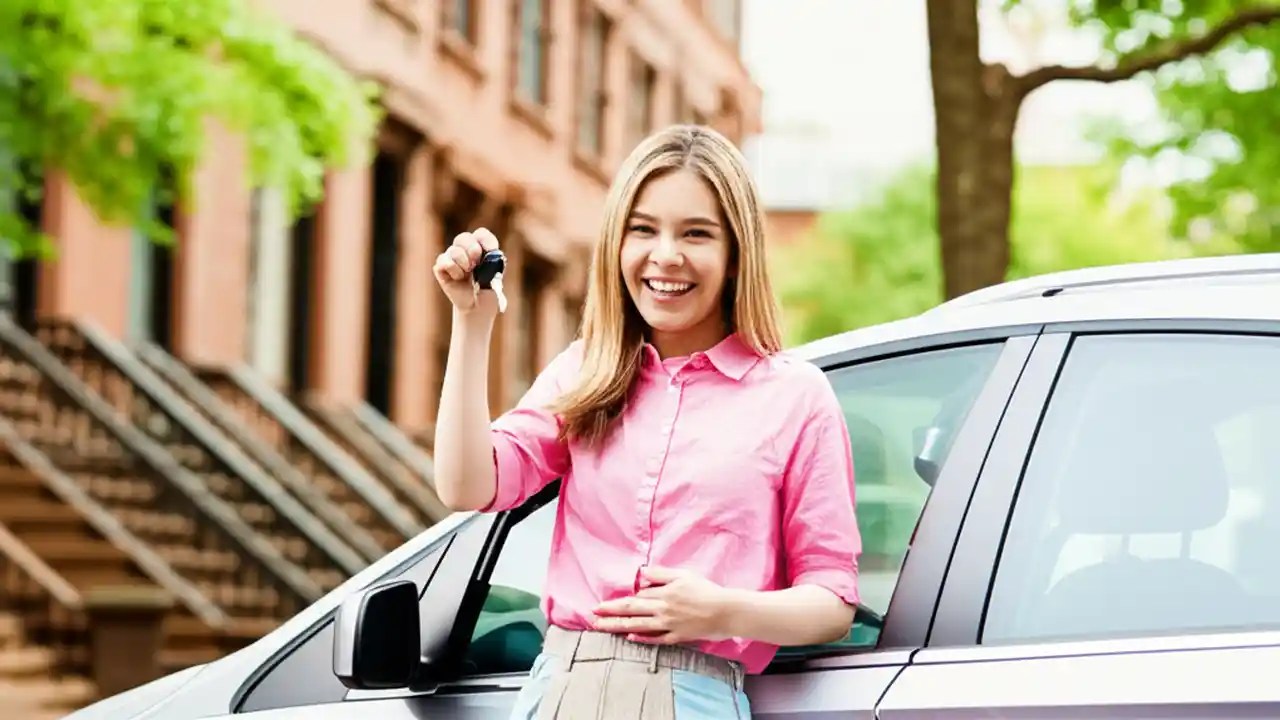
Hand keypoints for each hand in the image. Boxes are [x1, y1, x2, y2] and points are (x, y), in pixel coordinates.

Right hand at [433, 228, 500, 315]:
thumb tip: (490, 257)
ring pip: (454, 250)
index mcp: (481, 248)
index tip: (492, 250)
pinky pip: (443, 261)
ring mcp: (452, 258)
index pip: (481, 234)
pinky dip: (453, 269)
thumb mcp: (497, 278)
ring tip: (468, 273)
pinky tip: (458, 278)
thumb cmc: (488, 291)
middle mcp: (464, 250)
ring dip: (463, 263)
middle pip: (464, 237)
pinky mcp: (441, 268)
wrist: (478, 307)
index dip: (485, 240)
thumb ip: (494, 268)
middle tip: (476, 262)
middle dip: (472, 248)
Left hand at [591, 566, 734, 644]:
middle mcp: (663, 609)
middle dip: (610, 615)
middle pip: (632, 611)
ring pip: (639, 626)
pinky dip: (643, 638)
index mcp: (664, 593)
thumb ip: (661, 575)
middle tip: (593, 617)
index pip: (635, 598)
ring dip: (618, 627)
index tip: (600, 606)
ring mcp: (669, 625)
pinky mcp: (677, 636)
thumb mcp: (683, 575)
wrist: (726, 611)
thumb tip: (642, 576)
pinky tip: (630, 638)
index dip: (616, 602)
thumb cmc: (706, 590)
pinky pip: (656, 638)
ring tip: (602, 628)